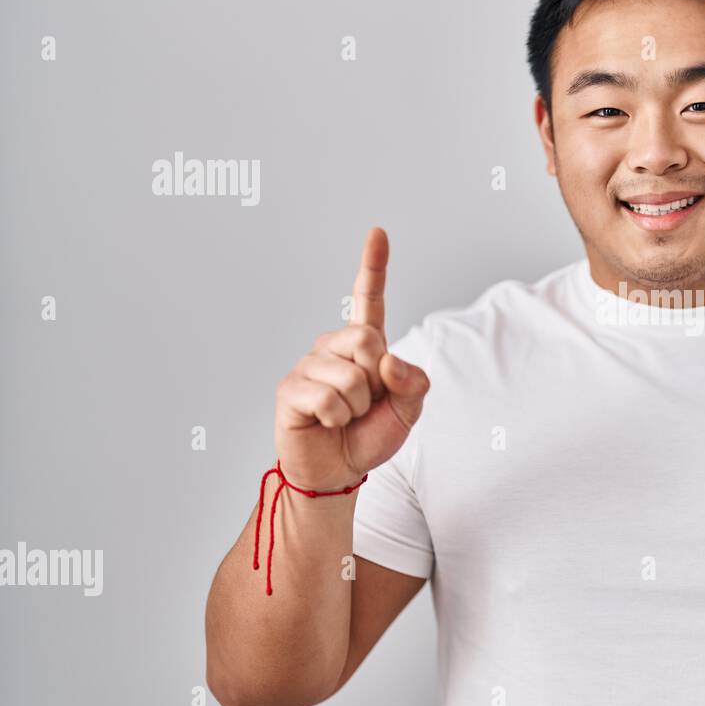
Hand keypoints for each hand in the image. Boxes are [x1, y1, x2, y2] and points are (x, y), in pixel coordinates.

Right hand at [273, 227, 429, 491]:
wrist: (339, 472)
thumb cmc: (371, 435)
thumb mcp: (409, 411)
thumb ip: (413, 383)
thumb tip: (388, 361)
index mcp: (366, 345)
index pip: (370, 299)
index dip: (373, 266)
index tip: (377, 233)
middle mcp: (334, 347)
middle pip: (366, 339)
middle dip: (376, 380)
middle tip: (365, 404)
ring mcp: (310, 365)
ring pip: (349, 376)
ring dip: (357, 407)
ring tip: (345, 417)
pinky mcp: (291, 389)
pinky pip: (326, 398)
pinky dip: (336, 418)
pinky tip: (326, 423)